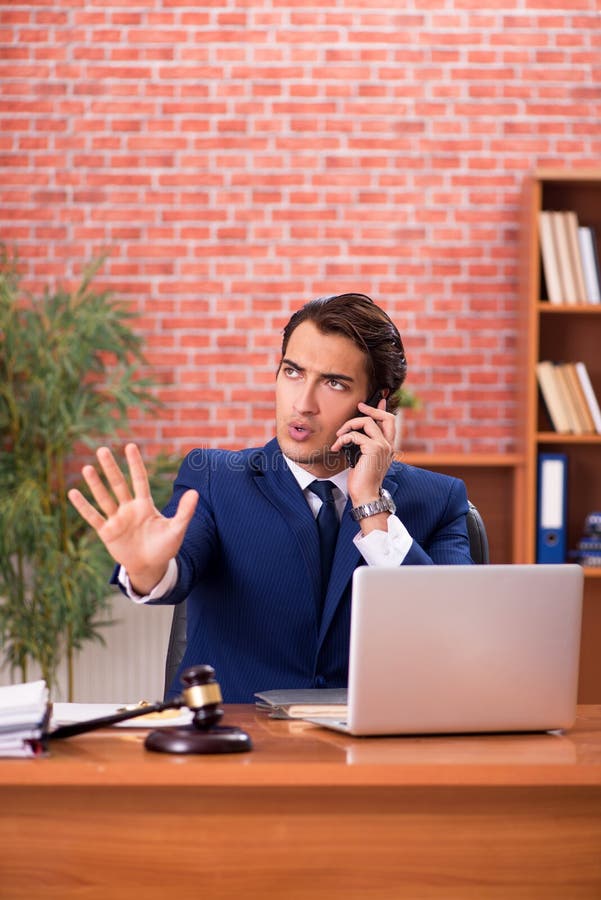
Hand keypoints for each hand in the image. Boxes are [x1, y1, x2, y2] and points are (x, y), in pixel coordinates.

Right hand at [68, 443, 197, 594]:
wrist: (151, 567)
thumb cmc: (165, 547)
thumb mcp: (177, 529)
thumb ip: (184, 511)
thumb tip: (195, 492)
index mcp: (145, 505)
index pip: (139, 480)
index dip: (135, 464)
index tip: (130, 446)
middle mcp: (129, 508)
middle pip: (118, 484)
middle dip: (111, 468)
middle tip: (102, 450)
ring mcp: (117, 519)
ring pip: (104, 498)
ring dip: (96, 484)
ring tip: (87, 467)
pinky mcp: (107, 532)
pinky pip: (93, 517)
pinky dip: (83, 506)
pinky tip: (73, 493)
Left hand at [330, 398, 395, 505]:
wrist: (366, 495)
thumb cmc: (362, 480)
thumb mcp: (363, 459)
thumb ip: (363, 445)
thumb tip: (356, 434)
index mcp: (388, 447)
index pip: (390, 422)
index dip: (383, 409)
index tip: (379, 400)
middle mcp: (388, 445)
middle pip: (384, 416)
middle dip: (371, 408)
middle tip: (359, 406)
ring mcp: (382, 446)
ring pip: (366, 422)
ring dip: (349, 425)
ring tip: (339, 435)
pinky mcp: (373, 449)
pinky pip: (355, 435)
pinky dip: (342, 439)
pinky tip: (336, 447)